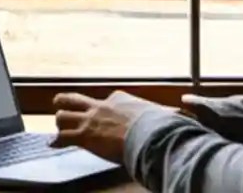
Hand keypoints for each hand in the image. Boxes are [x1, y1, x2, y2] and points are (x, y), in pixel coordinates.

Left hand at [50, 90, 171, 162]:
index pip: (106, 99)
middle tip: (60, 105)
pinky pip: (64, 137)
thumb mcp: (164, 113)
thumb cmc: (156, 125)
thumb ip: (172, 112)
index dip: (102, 107)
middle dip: (65, 102)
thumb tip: (190, 112)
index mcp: (119, 99)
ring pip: (64, 116)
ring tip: (59, 128)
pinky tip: (53, 144)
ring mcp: (90, 120)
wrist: (148, 134)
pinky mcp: (85, 136)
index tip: (101, 111)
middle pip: (74, 99)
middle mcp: (100, 106)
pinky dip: (57, 141)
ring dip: (60, 123)